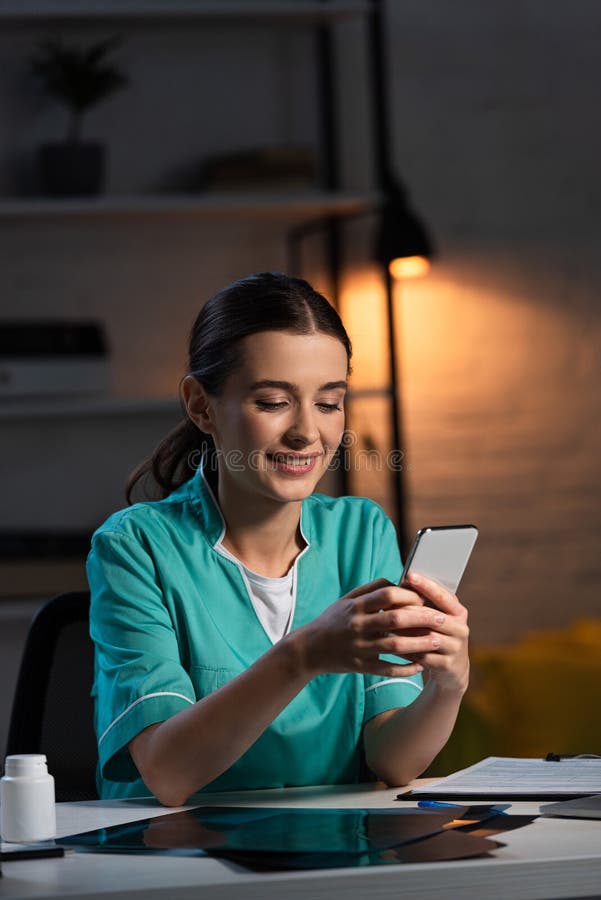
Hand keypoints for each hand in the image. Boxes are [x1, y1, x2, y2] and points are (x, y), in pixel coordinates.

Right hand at [298, 578, 451, 679]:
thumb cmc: (333, 620)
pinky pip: (387, 668)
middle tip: (442, 619)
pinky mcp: (360, 666)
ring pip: (394, 645)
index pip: (387, 594)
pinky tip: (420, 665)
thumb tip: (398, 582)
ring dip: (419, 644)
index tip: (426, 599)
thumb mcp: (346, 600)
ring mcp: (359, 647)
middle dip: (421, 618)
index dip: (409, 595)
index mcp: (355, 606)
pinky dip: (405, 668)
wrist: (309, 649)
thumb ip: (370, 589)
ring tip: (437, 642)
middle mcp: (357, 625)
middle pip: (395, 619)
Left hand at [400, 571, 469, 695]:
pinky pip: (423, 656)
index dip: (426, 585)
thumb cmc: (437, 633)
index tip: (409, 575)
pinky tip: (392, 647)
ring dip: (406, 632)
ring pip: (427, 637)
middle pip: (433, 617)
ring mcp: (456, 648)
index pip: (443, 596)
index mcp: (458, 611)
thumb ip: (424, 602)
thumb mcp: (436, 616)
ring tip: (386, 625)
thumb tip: (402, 583)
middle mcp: (461, 628)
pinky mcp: (447, 665)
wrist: (452, 666)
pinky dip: (407, 651)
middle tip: (389, 604)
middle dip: (410, 610)